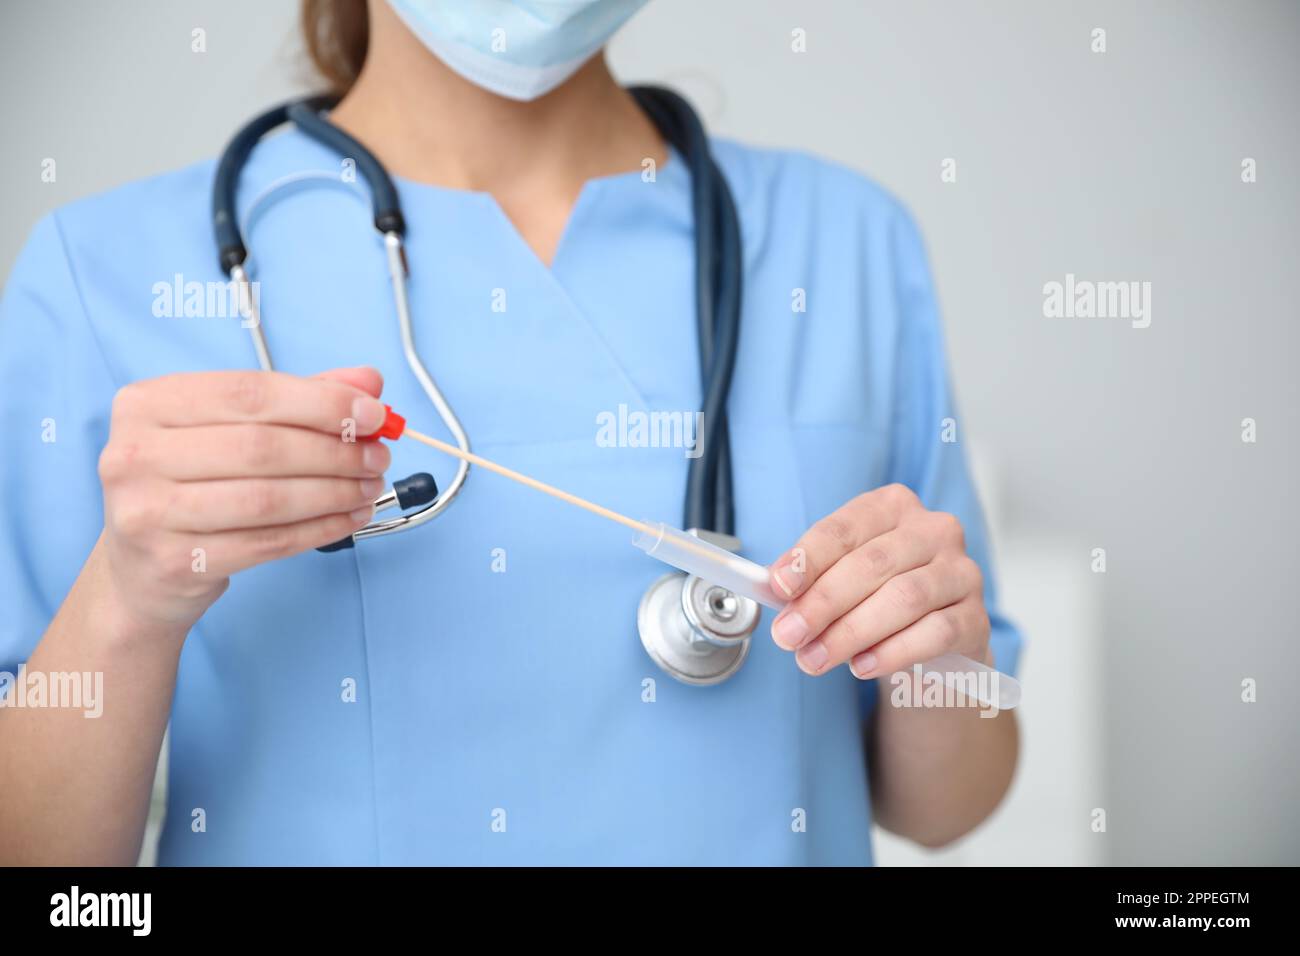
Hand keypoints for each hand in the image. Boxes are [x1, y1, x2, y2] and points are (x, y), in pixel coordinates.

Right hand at [96, 366, 391, 631]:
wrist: (141, 568)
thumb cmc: (193, 483)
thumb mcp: (234, 427)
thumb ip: (299, 398)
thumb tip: (369, 381)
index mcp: (149, 403)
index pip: (250, 393)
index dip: (322, 403)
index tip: (373, 415)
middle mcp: (136, 453)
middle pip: (261, 446)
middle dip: (335, 451)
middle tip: (377, 457)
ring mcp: (148, 511)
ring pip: (268, 498)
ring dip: (334, 492)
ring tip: (368, 487)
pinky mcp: (174, 561)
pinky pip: (267, 543)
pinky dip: (319, 529)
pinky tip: (347, 518)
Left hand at [766, 484, 989, 678]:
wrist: (931, 646)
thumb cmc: (876, 599)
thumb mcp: (840, 579)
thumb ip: (809, 580)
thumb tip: (774, 590)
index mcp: (893, 506)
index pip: (845, 528)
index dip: (809, 558)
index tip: (778, 587)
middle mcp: (934, 530)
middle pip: (872, 564)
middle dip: (823, 603)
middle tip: (789, 636)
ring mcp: (961, 572)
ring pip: (904, 598)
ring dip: (851, 632)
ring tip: (815, 659)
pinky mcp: (976, 617)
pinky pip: (935, 633)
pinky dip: (892, 652)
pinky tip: (861, 666)